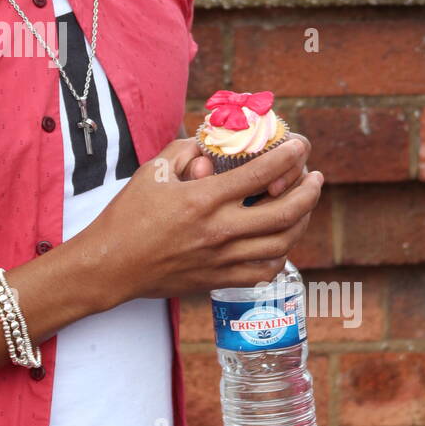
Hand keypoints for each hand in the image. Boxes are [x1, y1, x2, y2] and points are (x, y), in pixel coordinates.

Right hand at [81, 134, 322, 305]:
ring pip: (282, 243)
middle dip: (308, 190)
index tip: (300, 145)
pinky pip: (264, 272)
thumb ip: (185, 151)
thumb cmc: (127, 216)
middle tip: (314, 176)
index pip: (260, 173)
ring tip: (303, 205)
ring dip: (301, 221)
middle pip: (284, 212)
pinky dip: (280, 255)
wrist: (110, 265)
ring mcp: (222, 259)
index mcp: (203, 199)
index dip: (288, 156)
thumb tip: (212, 146)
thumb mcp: (152, 172)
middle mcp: (219, 230)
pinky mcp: (218, 280)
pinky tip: (280, 240)